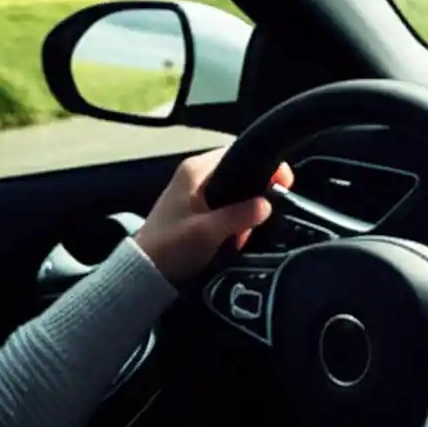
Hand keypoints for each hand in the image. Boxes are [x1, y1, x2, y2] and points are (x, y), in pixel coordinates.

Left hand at [134, 148, 292, 283]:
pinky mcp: (194, 209)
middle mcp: (195, 175)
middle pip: (238, 173)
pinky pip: (225, 206)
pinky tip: (233, 238)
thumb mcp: (208, 232)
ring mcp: (193, 192)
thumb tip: (268, 204)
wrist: (143, 273)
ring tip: (243, 233)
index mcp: (196, 170)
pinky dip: (233, 220)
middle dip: (255, 194)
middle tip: (262, 216)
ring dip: (244, 212)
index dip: (264, 165)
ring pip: (234, 192)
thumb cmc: (171, 247)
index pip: (238, 153)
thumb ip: (240, 215)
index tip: (284, 182)